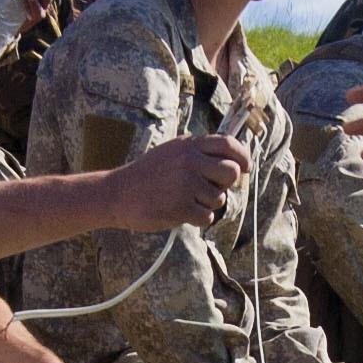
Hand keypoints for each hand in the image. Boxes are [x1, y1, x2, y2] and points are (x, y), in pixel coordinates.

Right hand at [103, 131, 250, 233]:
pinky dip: (197, 219)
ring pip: (219, 198)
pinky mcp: (181, 207)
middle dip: (226, 184)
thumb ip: (198, 153)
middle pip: (231, 173)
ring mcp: (186, 184)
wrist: (117, 194)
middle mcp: (189, 161)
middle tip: (210, 189)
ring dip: (207, 204)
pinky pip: (207, 217)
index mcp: (188, 145)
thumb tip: (234, 162)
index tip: (245, 167)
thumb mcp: (171, 152)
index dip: (242, 156)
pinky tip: (179, 211)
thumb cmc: (148, 175)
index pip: (228, 144)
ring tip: (184, 200)